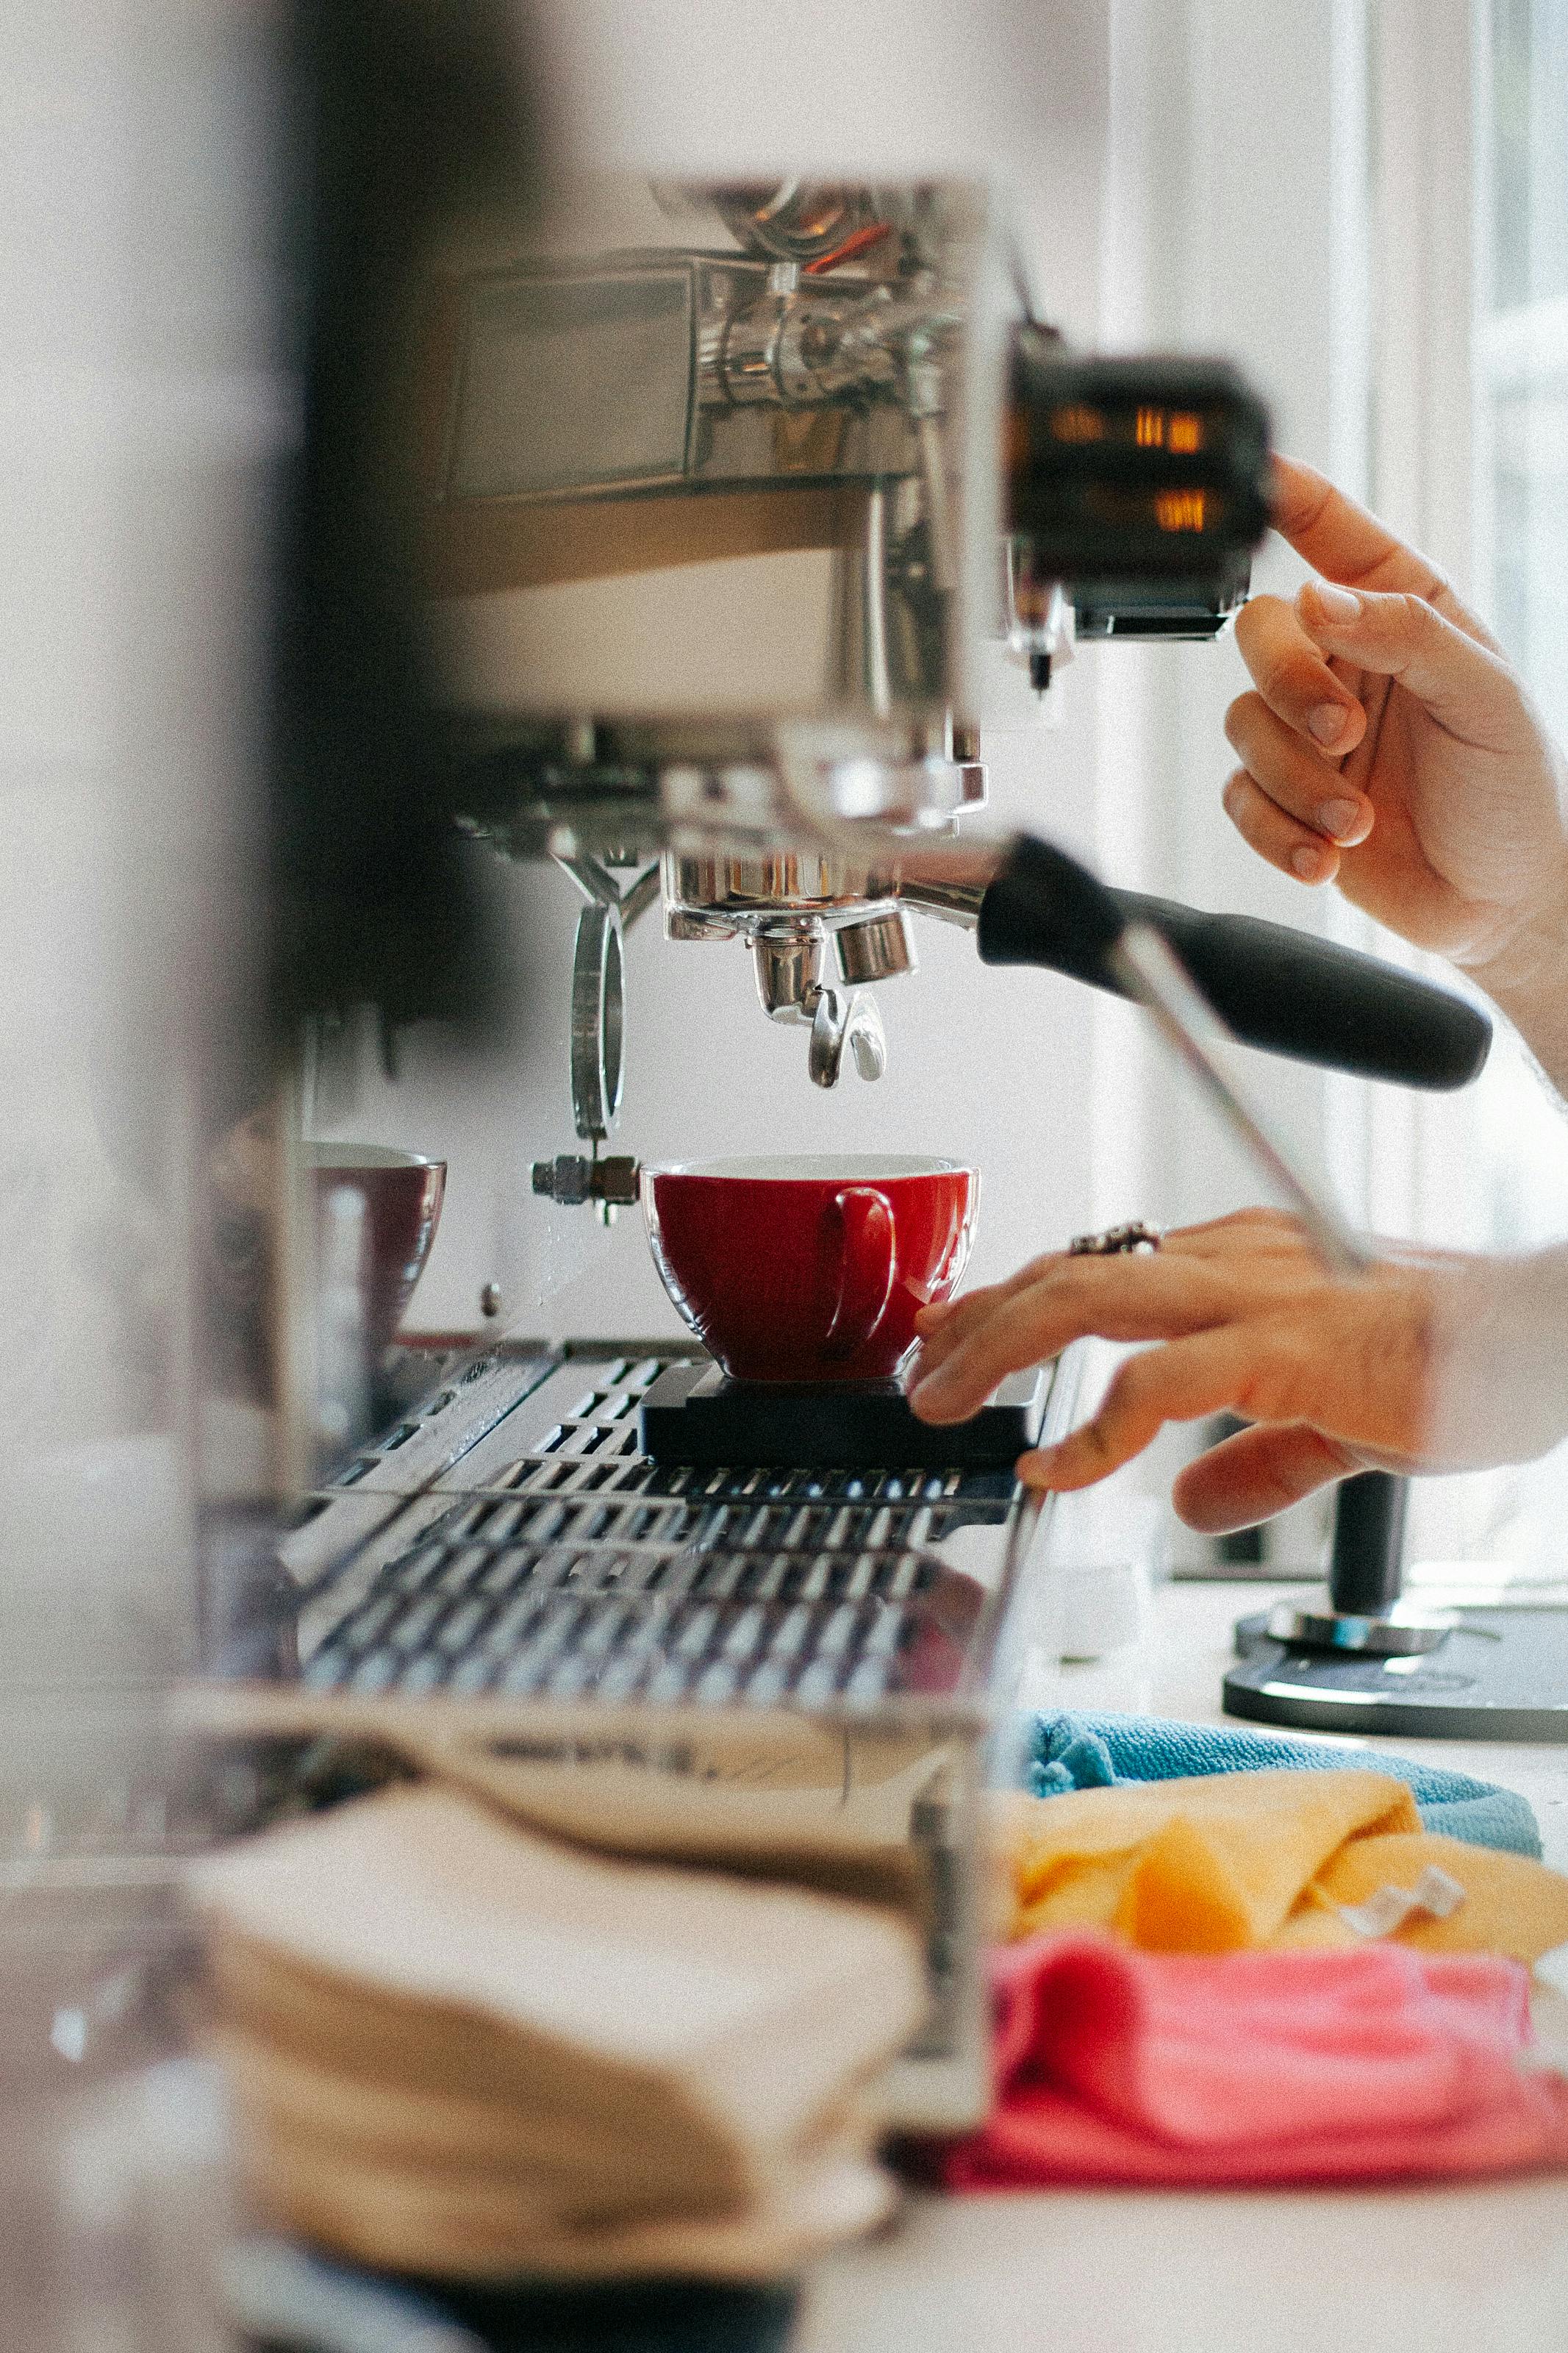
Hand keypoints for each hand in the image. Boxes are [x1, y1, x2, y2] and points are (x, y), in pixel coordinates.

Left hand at [907, 1210, 1567, 1530]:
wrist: (1544, 1342)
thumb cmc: (1459, 1364)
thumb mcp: (1337, 1421)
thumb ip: (1260, 1459)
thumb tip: (1191, 1502)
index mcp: (1245, 1264)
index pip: (1100, 1266)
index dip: (1014, 1299)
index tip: (955, 1335)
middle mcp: (1236, 1262)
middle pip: (1071, 1270)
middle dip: (978, 1321)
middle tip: (923, 1374)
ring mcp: (1255, 1298)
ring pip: (1088, 1297)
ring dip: (999, 1348)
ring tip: (946, 1399)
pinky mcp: (1283, 1348)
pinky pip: (1156, 1381)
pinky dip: (1091, 1428)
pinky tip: (1056, 1468)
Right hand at [1222, 458, 1567, 1014]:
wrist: (1503, 905)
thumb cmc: (1512, 790)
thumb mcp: (1484, 697)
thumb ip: (1404, 634)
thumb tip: (1316, 599)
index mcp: (1404, 613)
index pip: (1335, 535)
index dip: (1292, 498)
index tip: (1257, 476)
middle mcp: (1347, 664)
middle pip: (1262, 634)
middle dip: (1292, 686)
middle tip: (1342, 734)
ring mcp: (1311, 735)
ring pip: (1244, 725)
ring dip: (1296, 782)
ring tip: (1354, 822)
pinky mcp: (1287, 802)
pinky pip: (1240, 801)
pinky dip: (1277, 833)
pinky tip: (1326, 856)